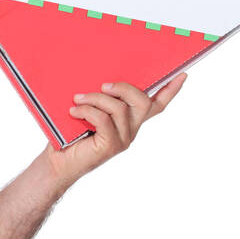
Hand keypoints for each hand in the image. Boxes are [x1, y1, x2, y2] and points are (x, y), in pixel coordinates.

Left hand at [43, 73, 187, 187]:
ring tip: (77, 99)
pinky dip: (87, 111)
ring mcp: (122, 139)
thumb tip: (99, 78)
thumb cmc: (69, 135)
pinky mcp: (110, 146)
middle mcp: (131, 130)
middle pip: (143, 102)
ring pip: (120, 108)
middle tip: (103, 85)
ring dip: (96, 98)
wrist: (57, 163)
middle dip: (124, 88)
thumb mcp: (87, 112)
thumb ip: (100, 100)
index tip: (182, 75)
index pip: (156, 106)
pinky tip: (74, 112)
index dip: (170, 91)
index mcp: (129, 121)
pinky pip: (104, 120)